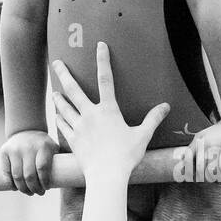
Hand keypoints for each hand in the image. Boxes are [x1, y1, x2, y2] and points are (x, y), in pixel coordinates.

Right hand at [0, 129, 57, 195]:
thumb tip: (69, 177)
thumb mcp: (53, 148)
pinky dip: (11, 183)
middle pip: (29, 175)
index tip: (46, 188)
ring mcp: (15, 149)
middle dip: (34, 188)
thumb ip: (59, 161)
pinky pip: (6, 172)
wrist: (26, 130)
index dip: (44, 182)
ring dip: (23, 188)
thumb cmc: (43, 145)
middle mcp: (28, 147)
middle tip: (38, 193)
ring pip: (17, 176)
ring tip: (28, 192)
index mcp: (43, 146)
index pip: (43, 168)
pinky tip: (16, 188)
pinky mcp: (4, 152)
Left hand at [51, 47, 169, 178]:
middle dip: (64, 74)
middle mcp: (90, 115)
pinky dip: (59, 119)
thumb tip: (165, 106)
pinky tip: (57, 115)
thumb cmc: (126, 156)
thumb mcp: (143, 136)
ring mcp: (79, 127)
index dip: (103, 60)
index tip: (100, 45)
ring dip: (59, 98)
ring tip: (54, 92)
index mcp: (108, 110)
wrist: (106, 175)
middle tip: (55, 63)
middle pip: (74, 90)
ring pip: (64, 108)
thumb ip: (153, 119)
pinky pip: (63, 126)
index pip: (106, 80)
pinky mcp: (73, 140)